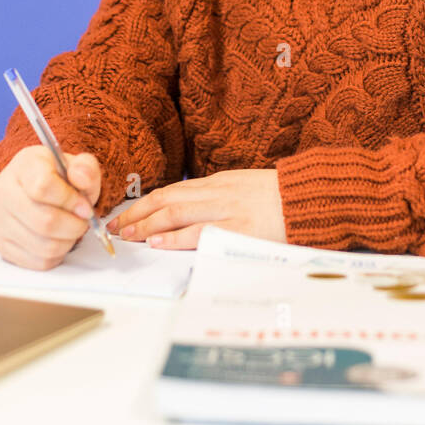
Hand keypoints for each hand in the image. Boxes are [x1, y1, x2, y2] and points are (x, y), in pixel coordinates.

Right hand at [0, 146, 101, 269]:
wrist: (34, 186)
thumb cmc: (57, 177)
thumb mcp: (77, 164)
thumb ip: (85, 168)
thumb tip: (81, 178)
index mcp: (24, 166)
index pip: (43, 187)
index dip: (70, 200)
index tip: (85, 205)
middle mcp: (5, 191)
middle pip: (45, 222)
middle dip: (74, 225)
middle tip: (83, 220)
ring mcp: (0, 220)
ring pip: (44, 246)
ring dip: (68, 241)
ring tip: (71, 228)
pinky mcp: (2, 244)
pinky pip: (39, 261)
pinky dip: (57, 254)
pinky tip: (58, 239)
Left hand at [105, 169, 286, 248]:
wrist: (310, 196)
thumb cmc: (281, 196)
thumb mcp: (246, 187)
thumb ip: (220, 197)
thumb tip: (193, 210)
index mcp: (219, 182)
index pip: (172, 190)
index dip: (146, 203)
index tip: (127, 213)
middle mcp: (217, 192)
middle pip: (167, 200)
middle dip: (137, 213)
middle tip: (114, 226)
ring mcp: (227, 210)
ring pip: (176, 214)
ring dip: (147, 225)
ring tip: (126, 235)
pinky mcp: (238, 229)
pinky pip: (200, 232)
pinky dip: (175, 237)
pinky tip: (158, 243)